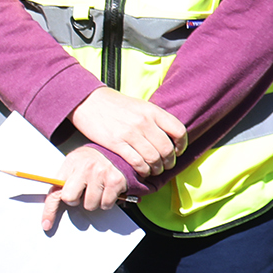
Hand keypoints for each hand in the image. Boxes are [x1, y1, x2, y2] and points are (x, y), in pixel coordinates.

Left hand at [38, 146, 131, 231]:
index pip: (55, 190)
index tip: (46, 224)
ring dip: (94, 201)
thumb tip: (53, 201)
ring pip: (90, 205)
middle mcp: (85, 167)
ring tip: (98, 188)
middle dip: (76, 200)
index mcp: (72, 162)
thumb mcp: (76, 162)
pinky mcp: (115, 181)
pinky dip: (107, 201)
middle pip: (70, 199)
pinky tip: (108, 190)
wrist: (120, 150)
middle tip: (83, 192)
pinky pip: (105, 204)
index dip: (49, 210)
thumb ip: (64, 179)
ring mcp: (101, 173)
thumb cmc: (94, 159)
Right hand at [70, 87, 187, 176]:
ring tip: (155, 170)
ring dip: (157, 168)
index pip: (178, 130)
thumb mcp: (141, 106)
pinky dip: (143, 170)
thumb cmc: (117, 105)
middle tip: (167, 165)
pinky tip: (143, 171)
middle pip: (166, 148)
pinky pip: (136, 161)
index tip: (178, 151)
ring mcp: (130, 133)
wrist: (91, 102)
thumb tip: (170, 136)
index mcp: (153, 111)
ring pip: (153, 157)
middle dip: (169, 161)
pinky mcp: (116, 143)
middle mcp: (144, 122)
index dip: (182, 145)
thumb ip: (155, 118)